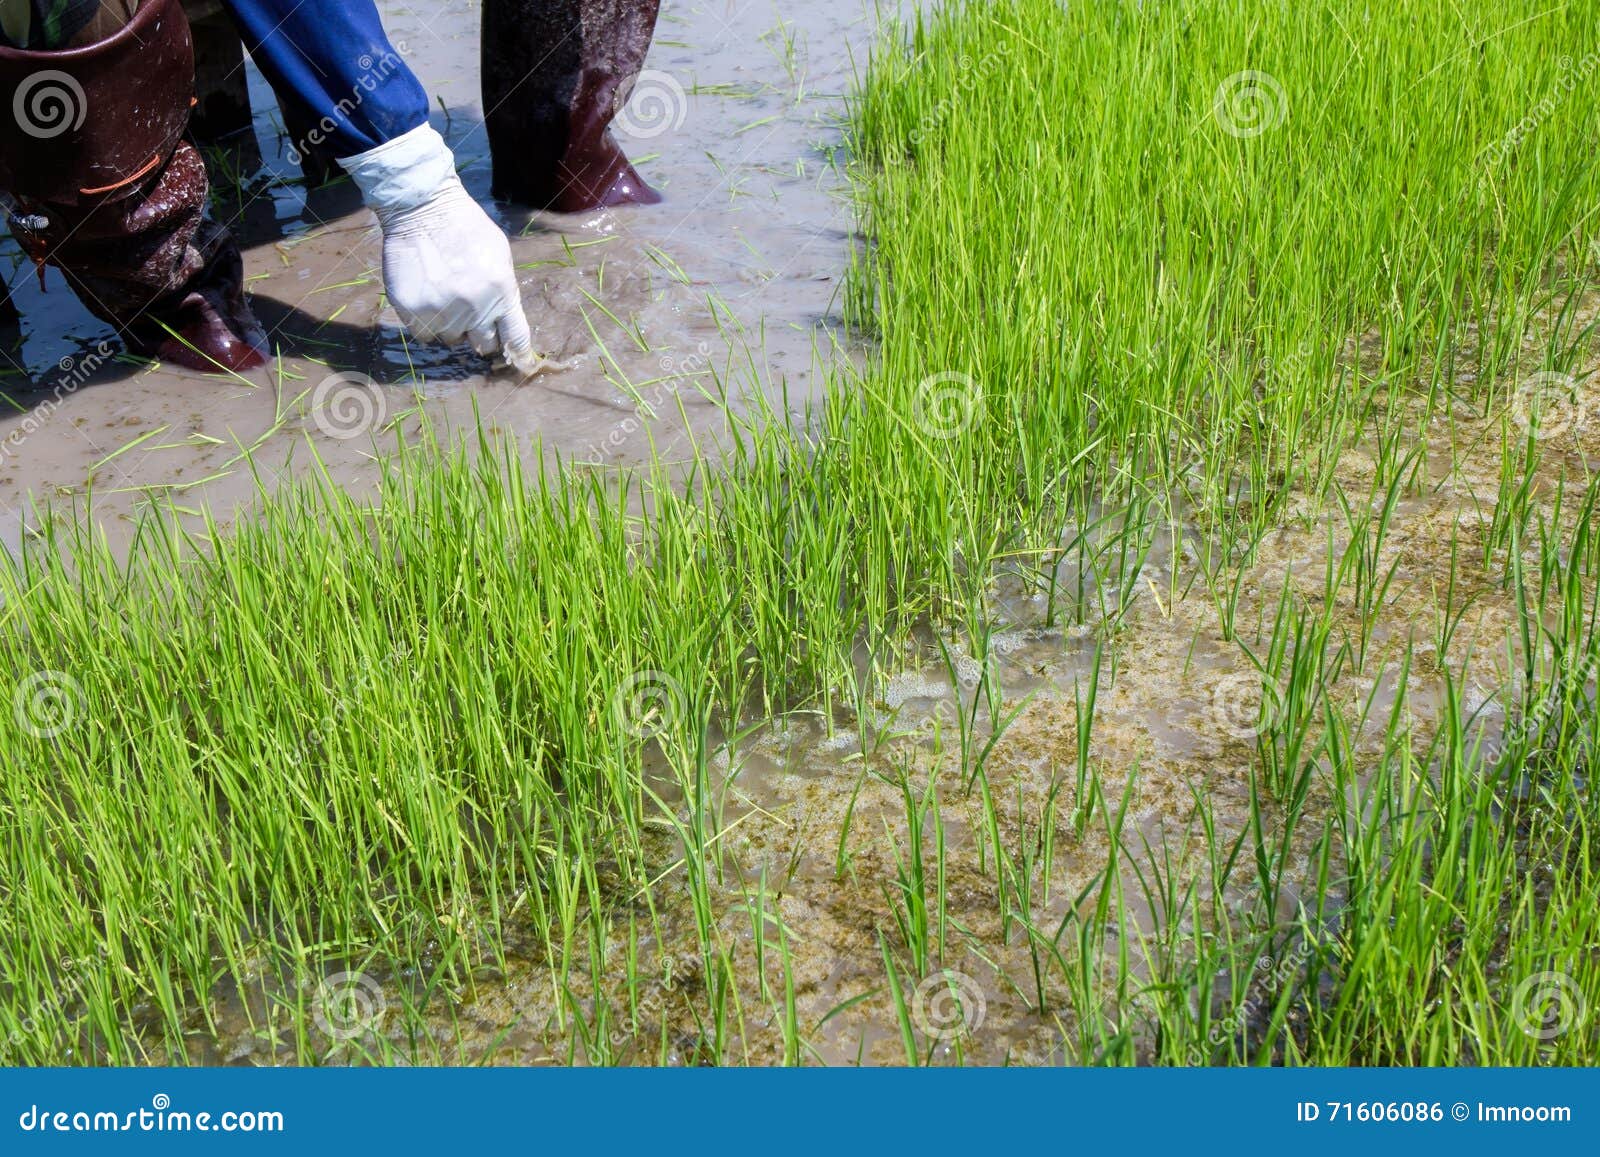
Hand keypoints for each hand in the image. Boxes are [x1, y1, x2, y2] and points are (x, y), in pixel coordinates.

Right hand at [338, 125, 539, 374]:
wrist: (423, 208)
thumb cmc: (466, 227)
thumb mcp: (499, 254)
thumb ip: (504, 290)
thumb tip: (506, 321)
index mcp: (502, 292)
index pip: (516, 338)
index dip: (515, 351)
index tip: (512, 354)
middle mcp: (474, 307)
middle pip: (483, 345)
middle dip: (480, 335)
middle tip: (471, 316)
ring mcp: (443, 311)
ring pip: (451, 339)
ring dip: (450, 325)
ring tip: (444, 297)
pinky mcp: (414, 311)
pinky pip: (424, 334)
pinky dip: (426, 322)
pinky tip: (426, 298)